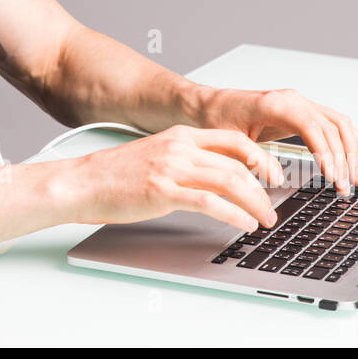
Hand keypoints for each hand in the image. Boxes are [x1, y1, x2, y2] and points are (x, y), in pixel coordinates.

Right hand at [72, 124, 286, 231]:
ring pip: (229, 181)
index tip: (275, 174)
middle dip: (263, 188)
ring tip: (264, 219)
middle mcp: (179, 147)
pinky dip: (233, 214)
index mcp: (180, 135)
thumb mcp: (156, 156)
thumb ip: (185, 160)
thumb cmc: (115, 175)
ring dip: (254, 203)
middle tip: (273, 205)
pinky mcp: (163, 191)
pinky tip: (243, 223)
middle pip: (237, 163)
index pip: (233, 140)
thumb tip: (216, 176)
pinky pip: (209, 201)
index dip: (261, 157)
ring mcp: (171, 168)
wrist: (83, 182)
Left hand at [194, 86, 357, 193]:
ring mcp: (299, 102)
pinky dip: (349, 140)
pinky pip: (334, 122)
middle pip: (331, 127)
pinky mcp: (302, 110)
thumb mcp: (230, 141)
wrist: (210, 104)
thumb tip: (277, 178)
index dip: (326, 153)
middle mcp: (292, 99)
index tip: (333, 176)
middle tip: (347, 186)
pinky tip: (357, 157)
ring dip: (352, 150)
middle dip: (343, 159)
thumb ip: (253, 158)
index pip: (311, 127)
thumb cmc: (217, 118)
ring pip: (338, 123)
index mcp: (275, 104)